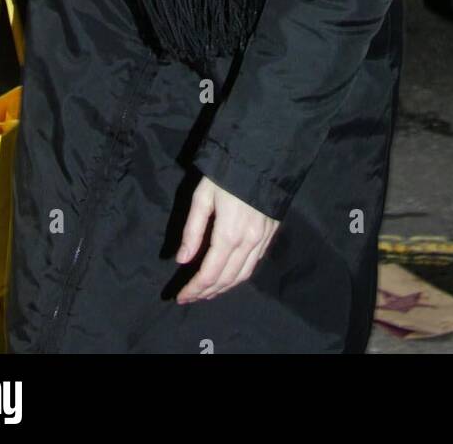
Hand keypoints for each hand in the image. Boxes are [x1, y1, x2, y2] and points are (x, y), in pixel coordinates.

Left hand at [176, 176, 278, 303]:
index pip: (209, 273)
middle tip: (190, 297)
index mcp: (229, 234)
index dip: (194, 289)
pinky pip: (255, 263)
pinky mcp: (271, 233)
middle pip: (226, 278)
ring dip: (224, 288)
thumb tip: (182, 259)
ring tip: (207, 292)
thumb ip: (192, 230)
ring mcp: (263, 239)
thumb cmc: (227, 173)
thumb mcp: (203, 196)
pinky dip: (240, 275)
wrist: (264, 155)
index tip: (180, 296)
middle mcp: (249, 242)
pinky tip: (230, 275)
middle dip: (206, 292)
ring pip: (243, 275)